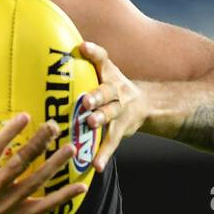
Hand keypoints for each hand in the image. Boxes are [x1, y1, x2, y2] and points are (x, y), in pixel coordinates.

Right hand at [0, 109, 84, 213]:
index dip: (9, 133)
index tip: (25, 116)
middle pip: (19, 163)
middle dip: (37, 144)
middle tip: (53, 126)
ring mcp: (8, 204)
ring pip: (35, 182)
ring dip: (54, 165)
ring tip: (70, 148)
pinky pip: (45, 206)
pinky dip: (63, 197)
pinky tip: (80, 187)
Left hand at [77, 41, 149, 171]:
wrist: (148, 105)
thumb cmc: (113, 87)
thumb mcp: (106, 71)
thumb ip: (88, 62)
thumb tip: (66, 47)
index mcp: (110, 75)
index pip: (103, 59)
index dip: (95, 53)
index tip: (83, 47)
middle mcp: (117, 91)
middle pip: (107, 91)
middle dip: (96, 95)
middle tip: (85, 99)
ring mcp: (120, 111)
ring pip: (111, 115)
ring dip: (101, 119)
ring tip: (91, 123)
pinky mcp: (121, 130)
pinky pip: (112, 142)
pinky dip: (104, 154)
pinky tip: (96, 166)